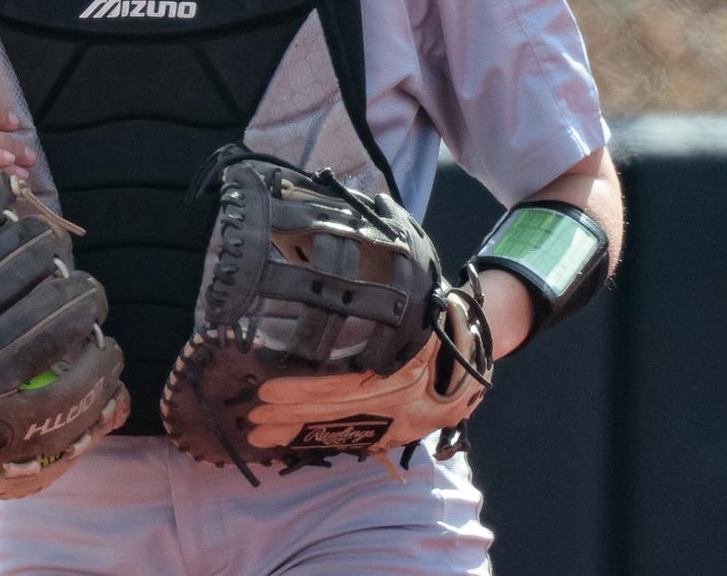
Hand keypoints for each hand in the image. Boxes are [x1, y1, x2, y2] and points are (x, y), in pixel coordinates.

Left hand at [244, 288, 491, 454]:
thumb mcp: (407, 303)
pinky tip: (294, 441)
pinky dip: (326, 440)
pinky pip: (360, 439)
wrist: (473, 348)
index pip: (346, 383)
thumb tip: (315, 285)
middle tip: (253, 417)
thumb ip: (370, 307)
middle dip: (293, 416)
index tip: (267, 390)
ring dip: (302, 432)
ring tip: (262, 434)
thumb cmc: (432, 314)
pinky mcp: (404, 430)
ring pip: (347, 428)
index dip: (305, 390)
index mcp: (406, 360)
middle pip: (341, 410)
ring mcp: (407, 417)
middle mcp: (407, 394)